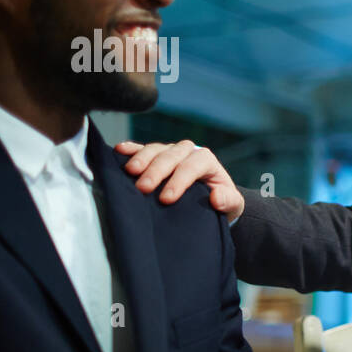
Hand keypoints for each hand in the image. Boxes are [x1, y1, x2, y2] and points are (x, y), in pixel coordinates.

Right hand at [114, 139, 244, 222]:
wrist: (211, 197)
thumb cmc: (221, 200)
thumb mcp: (232, 204)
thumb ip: (228, 200)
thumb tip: (216, 197)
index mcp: (206, 160)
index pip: (192, 166)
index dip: (179, 181)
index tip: (167, 199)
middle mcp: (188, 151)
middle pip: (171, 155)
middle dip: (157, 171)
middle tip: (144, 188)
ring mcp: (170, 151)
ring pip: (155, 149)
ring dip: (141, 159)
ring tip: (130, 172)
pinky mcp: (155, 155)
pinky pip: (142, 148)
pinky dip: (131, 149)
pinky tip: (119, 151)